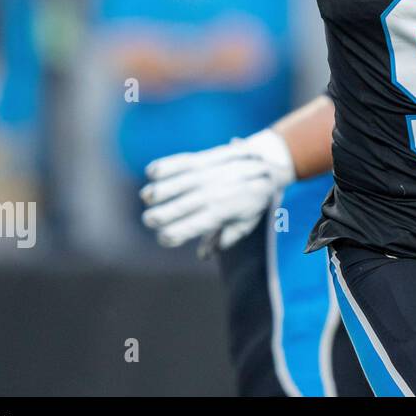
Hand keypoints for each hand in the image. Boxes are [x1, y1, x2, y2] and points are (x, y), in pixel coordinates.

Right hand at [140, 129, 294, 255]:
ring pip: (177, 183)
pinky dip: (166, 166)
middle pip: (180, 207)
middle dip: (159, 215)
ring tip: (147, 197)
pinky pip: (181, 161)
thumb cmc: (253, 201)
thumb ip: (223, 239)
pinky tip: (152, 173)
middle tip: (149, 220)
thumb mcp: (244, 224)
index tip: (164, 238)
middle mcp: (213, 194)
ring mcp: (208, 175)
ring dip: (158, 191)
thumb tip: (203, 256)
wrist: (268, 165)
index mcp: (221, 213)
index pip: (192, 227)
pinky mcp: (204, 159)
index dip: (174, 235)